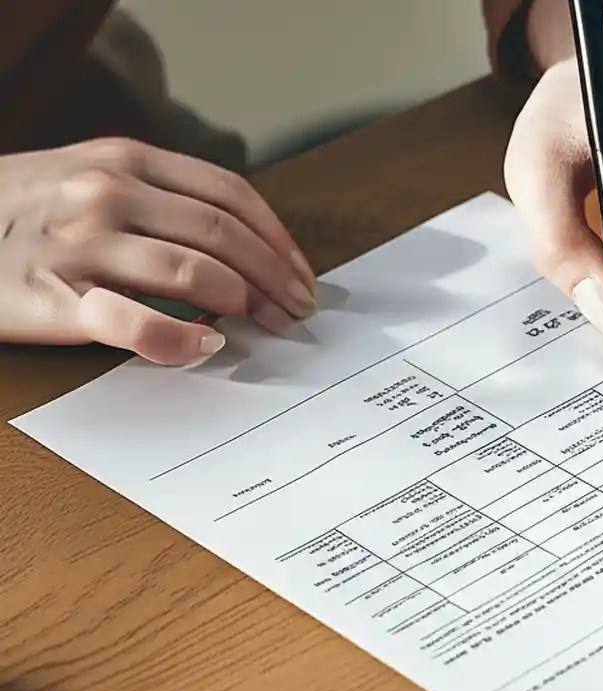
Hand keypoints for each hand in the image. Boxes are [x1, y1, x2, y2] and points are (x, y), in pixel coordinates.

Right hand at [0, 138, 316, 365]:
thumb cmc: (25, 210)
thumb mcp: (93, 176)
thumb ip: (161, 197)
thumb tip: (243, 244)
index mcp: (126, 159)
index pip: (230, 195)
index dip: (277, 238)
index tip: (300, 272)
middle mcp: (107, 192)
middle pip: (223, 235)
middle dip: (273, 277)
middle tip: (294, 309)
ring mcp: (77, 244)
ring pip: (191, 272)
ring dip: (243, 303)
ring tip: (261, 324)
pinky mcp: (50, 296)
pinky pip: (130, 322)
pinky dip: (178, 338)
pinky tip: (205, 345)